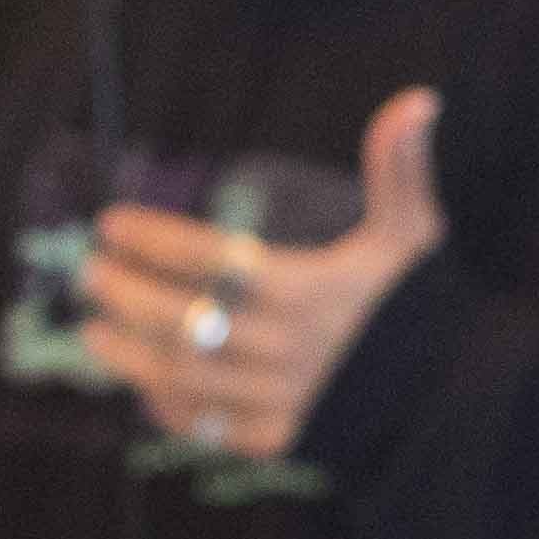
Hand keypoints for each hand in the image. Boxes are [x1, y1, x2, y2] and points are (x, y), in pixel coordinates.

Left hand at [77, 87, 445, 460]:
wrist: (447, 391)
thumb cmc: (416, 300)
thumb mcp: (412, 231)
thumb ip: (399, 168)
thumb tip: (419, 101)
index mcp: (308, 290)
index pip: (212, 260)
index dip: (154, 240)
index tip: (112, 224)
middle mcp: (286, 347)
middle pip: (184, 320)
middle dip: (126, 294)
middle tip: (91, 272)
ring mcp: (278, 397)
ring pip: (183, 376)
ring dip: (128, 354)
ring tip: (95, 330)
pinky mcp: (276, 437)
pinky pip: (205, 425)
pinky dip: (168, 406)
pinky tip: (144, 382)